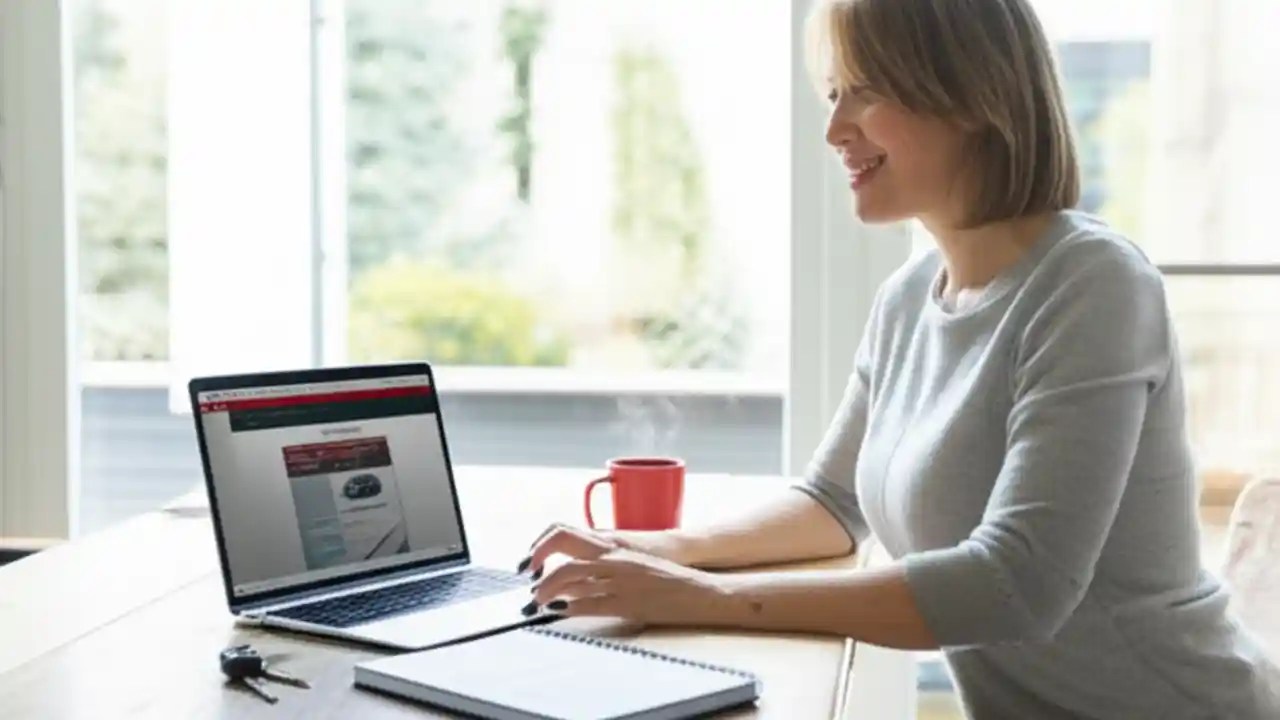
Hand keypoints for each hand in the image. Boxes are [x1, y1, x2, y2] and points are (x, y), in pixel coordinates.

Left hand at [521, 524, 731, 624]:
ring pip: (570, 577)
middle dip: (539, 559)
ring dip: (547, 590)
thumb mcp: (634, 564)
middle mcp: (613, 557)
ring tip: (537, 602)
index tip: (532, 561)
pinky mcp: (626, 602)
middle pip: (563, 545)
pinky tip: (559, 613)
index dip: (542, 544)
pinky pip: (588, 604)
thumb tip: (573, 581)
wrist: (700, 592)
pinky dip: (569, 609)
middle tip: (529, 578)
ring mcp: (619, 579)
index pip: (567, 532)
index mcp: (615, 545)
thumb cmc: (667, 579)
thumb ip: (605, 566)